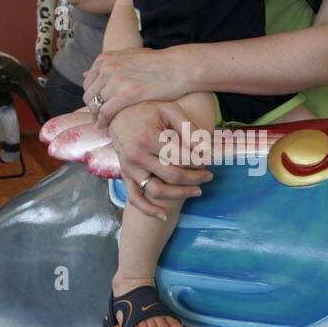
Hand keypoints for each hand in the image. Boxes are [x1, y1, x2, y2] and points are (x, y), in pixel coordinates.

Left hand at [82, 46, 190, 126]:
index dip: (92, 97)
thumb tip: (85, 74)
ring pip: (96, 105)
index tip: (97, 107)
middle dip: (92, 109)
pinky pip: (106, 112)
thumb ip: (107, 65)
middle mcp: (107, 68)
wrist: (178, 67)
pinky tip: (107, 127)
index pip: (88, 83)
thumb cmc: (157, 63)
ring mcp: (116, 80)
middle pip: (89, 95)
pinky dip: (103, 122)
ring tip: (103, 125)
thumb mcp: (128, 57)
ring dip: (97, 118)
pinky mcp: (127, 93)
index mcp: (106, 59)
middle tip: (99, 119)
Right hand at [111, 101, 211, 217]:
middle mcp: (137, 157)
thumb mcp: (169, 110)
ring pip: (157, 191)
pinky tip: (164, 216)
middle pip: (173, 176)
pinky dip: (149, 210)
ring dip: (180, 194)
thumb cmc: (147, 111)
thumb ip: (187, 127)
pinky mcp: (126, 176)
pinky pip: (136, 199)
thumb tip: (205, 149)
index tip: (211, 160)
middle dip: (195, 178)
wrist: (117, 115)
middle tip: (209, 175)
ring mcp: (130, 169)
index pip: (182, 158)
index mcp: (148, 139)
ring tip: (198, 190)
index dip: (200, 161)